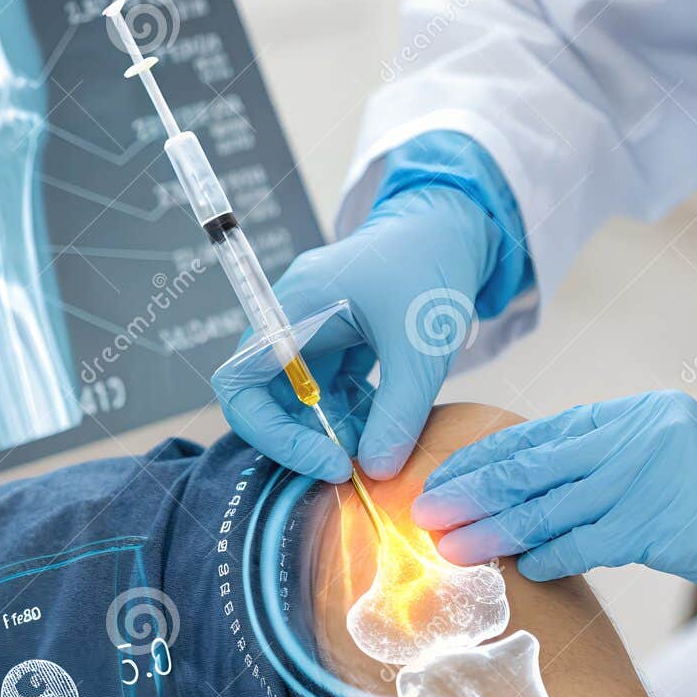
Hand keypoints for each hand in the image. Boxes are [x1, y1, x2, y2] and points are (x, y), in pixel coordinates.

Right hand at [214, 135, 519, 483]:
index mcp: (292, 309)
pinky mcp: (338, 342)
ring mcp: (313, 332)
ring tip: (380, 448)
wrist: (456, 225)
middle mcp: (291, 321)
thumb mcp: (421, 346)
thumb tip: (375, 471)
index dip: (271, 433)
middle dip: (305, 439)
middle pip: (267, 399)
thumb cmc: (434, 263)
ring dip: (332, 432)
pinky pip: (328, 393)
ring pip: (301, 402)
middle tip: (355, 468)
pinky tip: (385, 428)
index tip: (327, 461)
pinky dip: (352, 417)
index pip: (240, 383)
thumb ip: (398, 412)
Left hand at [412, 392, 696, 592]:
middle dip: (470, 491)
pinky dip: (550, 557)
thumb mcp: (652, 456)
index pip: (534, 436)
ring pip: (548, 507)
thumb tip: (515, 487)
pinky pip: (586, 544)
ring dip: (494, 532)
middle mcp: (631, 437)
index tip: (438, 479)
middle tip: (424, 512)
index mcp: (623, 415)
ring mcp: (644, 478)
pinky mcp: (657, 524)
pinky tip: (523, 570)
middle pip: (530, 467)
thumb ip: (592, 462)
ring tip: (453, 550)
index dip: (480, 460)